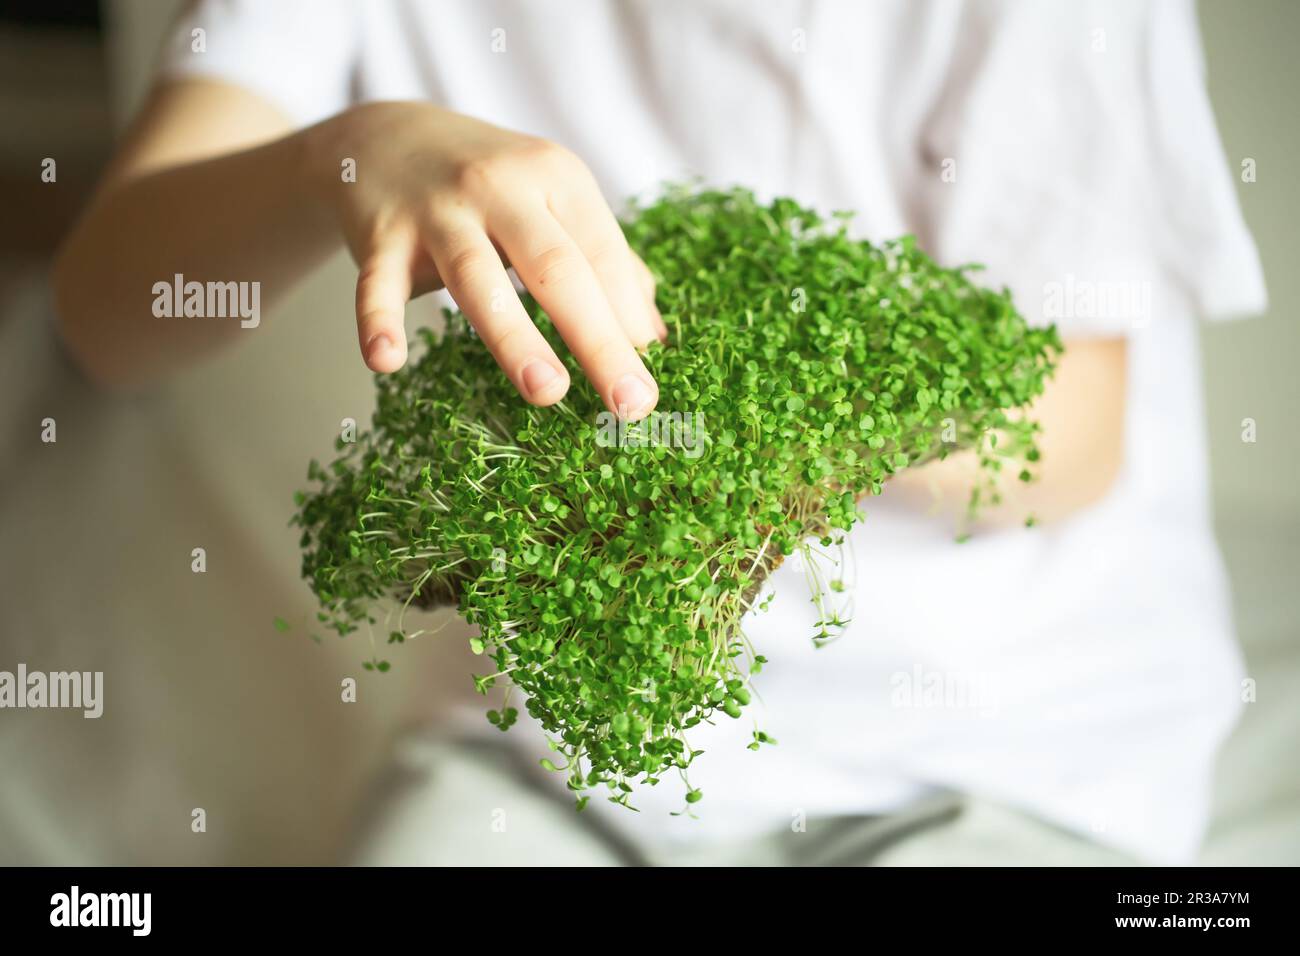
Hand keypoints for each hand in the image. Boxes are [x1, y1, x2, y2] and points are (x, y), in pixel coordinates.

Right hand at [309, 102, 664, 418]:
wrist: (387, 137)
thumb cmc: (490, 188)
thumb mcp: (553, 201)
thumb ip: (603, 260)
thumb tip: (652, 335)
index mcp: (557, 178)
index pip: (603, 256)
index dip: (630, 320)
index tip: (649, 384)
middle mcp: (502, 187)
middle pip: (557, 269)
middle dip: (596, 339)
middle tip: (628, 404)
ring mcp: (438, 210)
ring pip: (478, 278)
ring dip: (514, 338)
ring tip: (547, 392)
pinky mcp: (381, 235)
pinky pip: (379, 284)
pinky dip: (378, 321)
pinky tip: (386, 361)